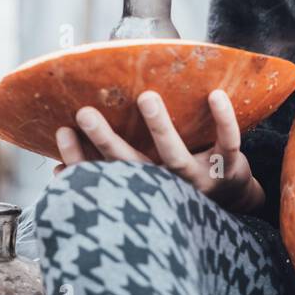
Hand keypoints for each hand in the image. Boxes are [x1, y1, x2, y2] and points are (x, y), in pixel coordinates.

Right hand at [52, 89, 264, 213]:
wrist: (234, 199)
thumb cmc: (179, 182)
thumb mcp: (145, 179)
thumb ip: (109, 167)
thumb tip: (59, 168)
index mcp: (145, 185)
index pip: (106, 173)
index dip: (80, 158)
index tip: (61, 132)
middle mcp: (167, 185)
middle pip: (132, 164)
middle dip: (106, 141)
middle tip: (84, 113)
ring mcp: (200, 177)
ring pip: (176, 154)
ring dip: (161, 127)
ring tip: (147, 98)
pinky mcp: (230, 166)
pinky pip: (228, 142)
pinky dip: (223, 119)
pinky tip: (215, 95)